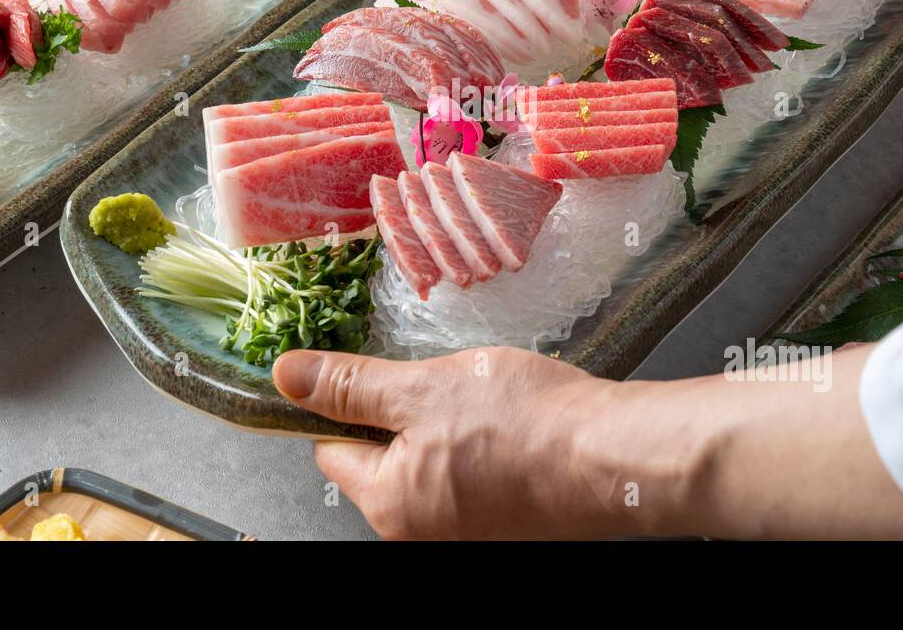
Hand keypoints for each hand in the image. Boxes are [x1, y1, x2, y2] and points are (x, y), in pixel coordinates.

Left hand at [274, 344, 902, 539]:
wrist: (617, 458)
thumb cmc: (524, 423)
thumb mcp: (422, 388)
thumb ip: (352, 385)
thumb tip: (285, 377)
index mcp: (388, 503)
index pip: (334, 449)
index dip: (348, 401)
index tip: (370, 370)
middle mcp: (421, 532)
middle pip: (386, 458)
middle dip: (405, 411)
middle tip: (439, 375)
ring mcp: (468, 530)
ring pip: (433, 461)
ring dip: (447, 423)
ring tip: (482, 392)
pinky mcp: (508, 520)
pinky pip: (474, 473)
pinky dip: (483, 442)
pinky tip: (510, 418)